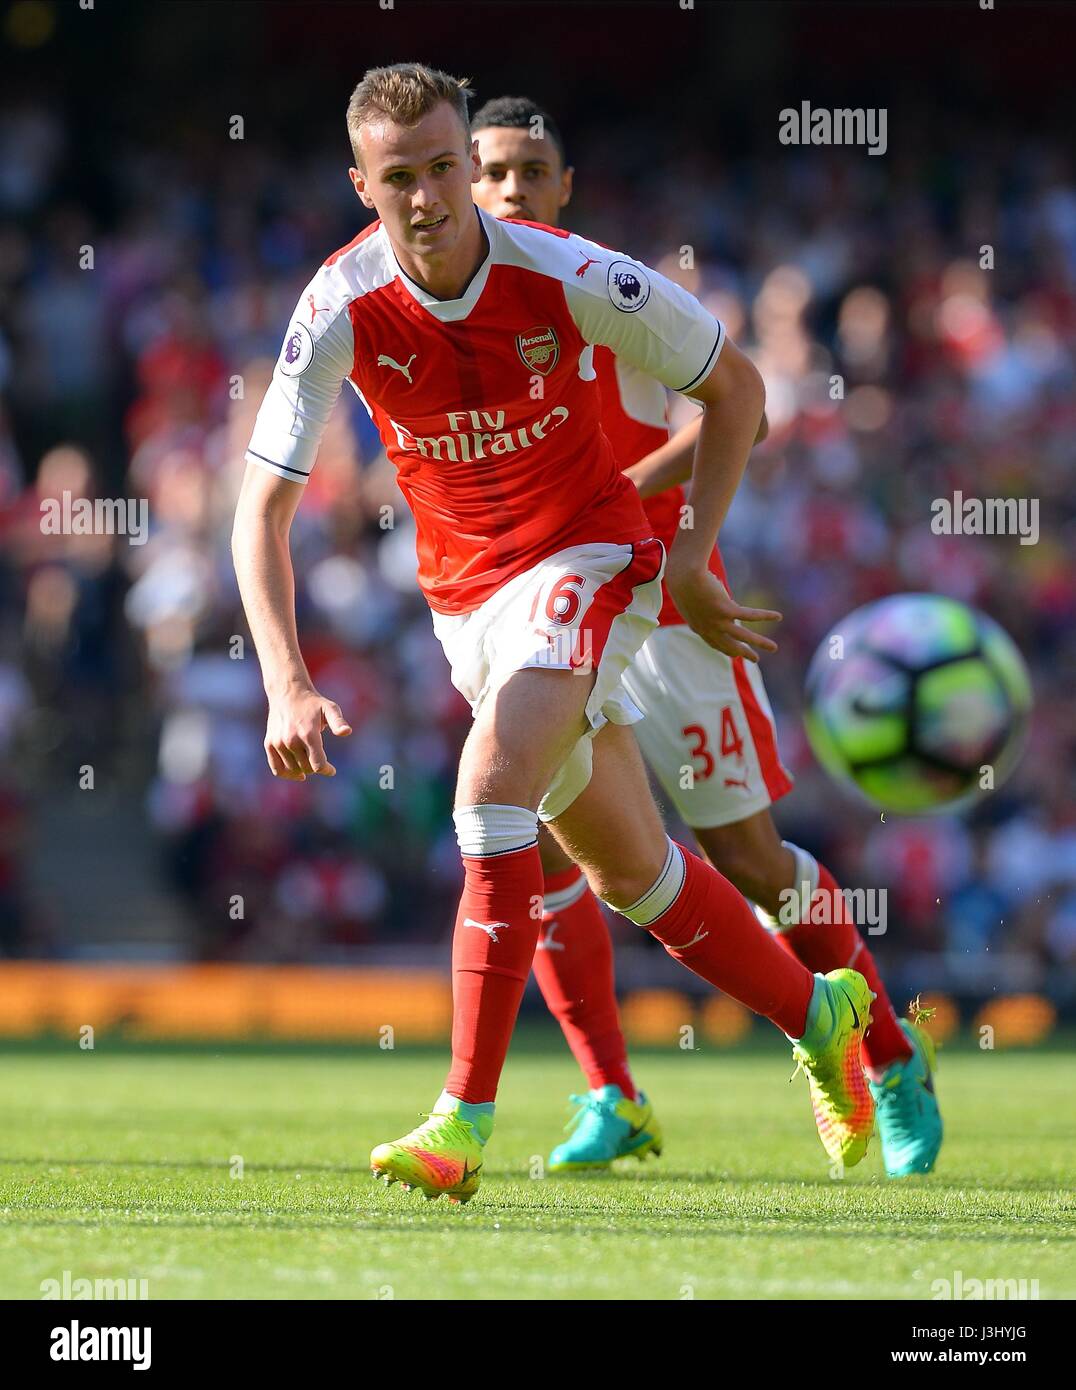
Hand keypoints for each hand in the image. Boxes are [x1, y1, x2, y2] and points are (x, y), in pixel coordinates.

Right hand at [264, 686, 351, 779]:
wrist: (287, 693)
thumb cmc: (312, 702)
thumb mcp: (330, 708)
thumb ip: (338, 722)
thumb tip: (347, 732)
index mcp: (308, 734)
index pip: (318, 765)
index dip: (327, 770)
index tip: (332, 770)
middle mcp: (292, 741)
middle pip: (307, 768)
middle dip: (316, 767)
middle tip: (321, 760)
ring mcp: (278, 743)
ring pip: (294, 770)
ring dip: (303, 769)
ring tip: (309, 761)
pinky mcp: (269, 744)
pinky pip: (277, 769)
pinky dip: (287, 774)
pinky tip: (297, 774)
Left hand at [665, 564, 780, 661]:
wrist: (683, 576)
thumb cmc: (684, 581)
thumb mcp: (691, 596)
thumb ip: (702, 601)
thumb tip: (713, 588)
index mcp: (699, 627)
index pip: (715, 643)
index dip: (727, 650)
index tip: (735, 654)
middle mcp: (709, 629)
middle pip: (730, 646)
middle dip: (744, 653)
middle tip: (756, 659)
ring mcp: (718, 622)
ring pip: (744, 636)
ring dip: (760, 643)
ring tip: (774, 647)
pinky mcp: (727, 611)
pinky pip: (751, 616)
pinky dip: (766, 615)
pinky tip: (778, 616)